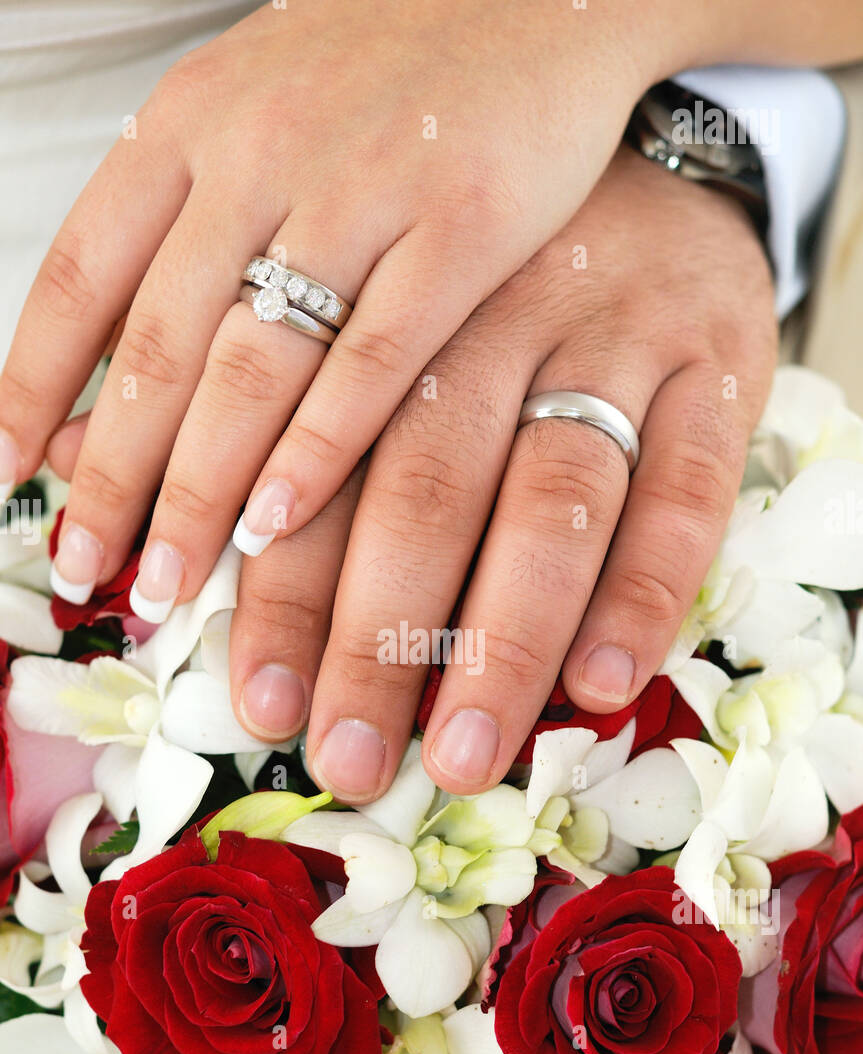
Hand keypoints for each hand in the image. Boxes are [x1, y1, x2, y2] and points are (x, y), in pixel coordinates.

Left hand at [2, 0, 694, 610]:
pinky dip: (318, 448)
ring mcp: (361, 191)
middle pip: (158, 346)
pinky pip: (374, 358)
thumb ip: (182, 227)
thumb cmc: (380, 70)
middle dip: (110, 473)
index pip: (81, 274)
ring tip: (166, 579)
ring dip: (198, 488)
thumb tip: (115, 365)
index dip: (33, 384)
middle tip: (85, 567)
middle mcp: (257, 156)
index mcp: (189, 125)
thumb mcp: (249, 110)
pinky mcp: (463, 224)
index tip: (8, 470)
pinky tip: (275, 523)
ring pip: (253, 366)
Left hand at [224, 146, 775, 800]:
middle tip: (352, 763)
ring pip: (551, 499)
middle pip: (424, 492)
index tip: (261, 710)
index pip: (320, 470)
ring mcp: (612, 339)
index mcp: (391, 313)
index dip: (284, 598)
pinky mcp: (716, 365)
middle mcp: (493, 318)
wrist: (662, 170)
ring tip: (463, 755)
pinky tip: (601, 683)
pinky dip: (645, 591)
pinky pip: (684, 489)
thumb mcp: (391, 319)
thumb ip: (307, 428)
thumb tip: (173, 540)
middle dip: (378, 643)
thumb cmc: (495, 282)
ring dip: (504, 638)